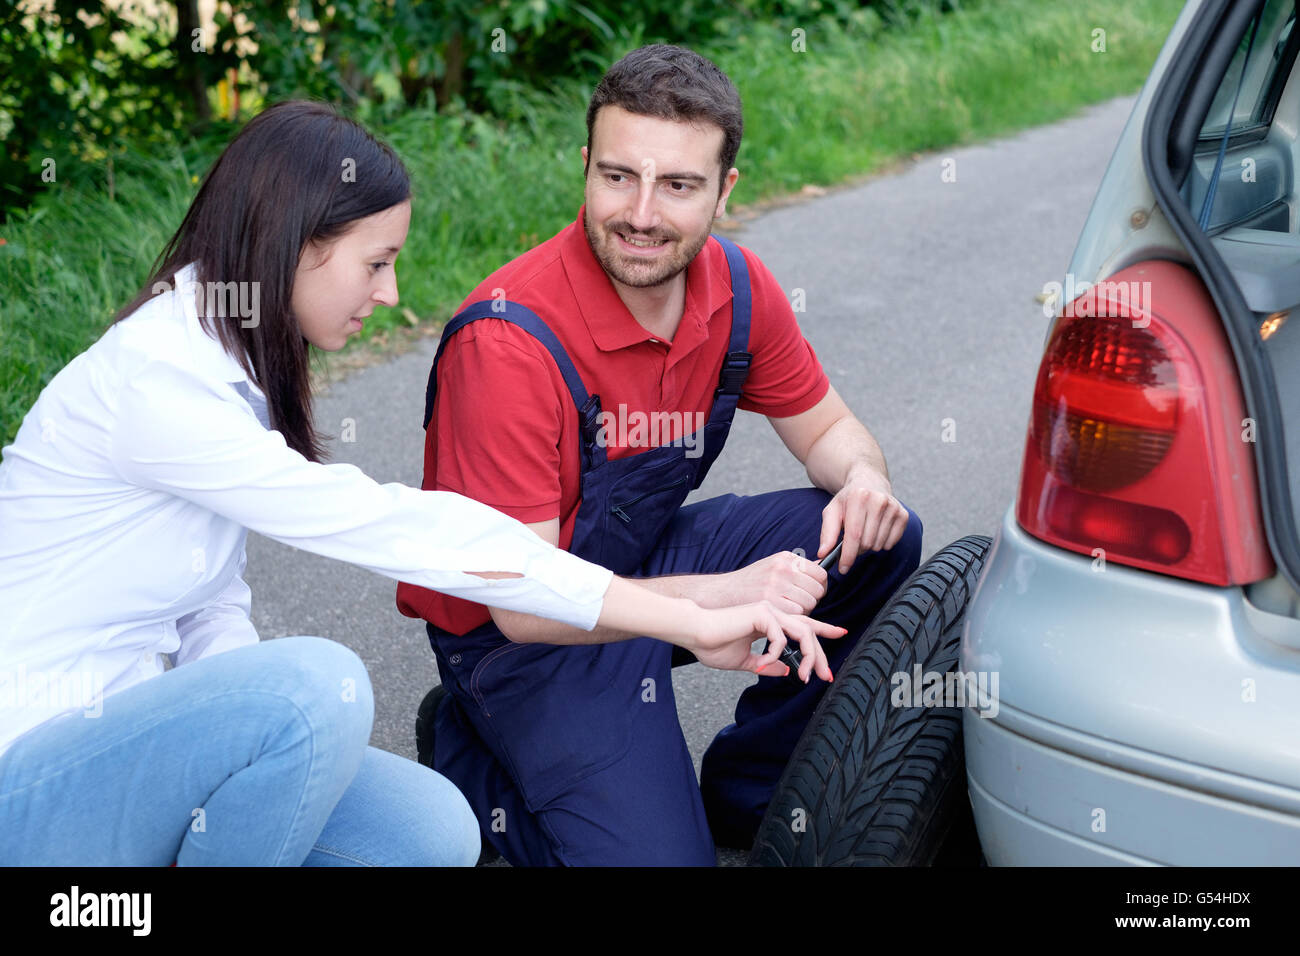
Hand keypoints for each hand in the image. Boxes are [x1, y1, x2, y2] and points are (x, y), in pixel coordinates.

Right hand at [689, 601, 845, 682]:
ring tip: (803, 676)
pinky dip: (774, 655)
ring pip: (803, 632)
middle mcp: (773, 613)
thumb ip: (766, 664)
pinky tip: (761, 664)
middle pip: (809, 632)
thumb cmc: (712, 643)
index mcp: (770, 622)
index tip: (842, 634)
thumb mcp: (744, 661)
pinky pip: (780, 637)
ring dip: (808, 657)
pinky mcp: (761, 613)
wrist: (693, 633)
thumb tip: (785, 670)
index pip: (803, 625)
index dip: (824, 630)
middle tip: (825, 676)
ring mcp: (769, 611)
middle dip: (821, 656)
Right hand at [716, 551, 828, 614]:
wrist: (723, 592)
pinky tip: (780, 616)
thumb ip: (797, 569)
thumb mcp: (773, 567)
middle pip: (817, 590)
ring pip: (810, 603)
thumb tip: (822, 569)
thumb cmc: (749, 583)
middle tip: (797, 605)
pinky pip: (797, 613)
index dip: (819, 587)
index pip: (821, 573)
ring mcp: (776, 584)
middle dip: (812, 601)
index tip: (811, 594)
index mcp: (786, 558)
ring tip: (787, 611)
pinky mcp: (770, 601)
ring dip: (802, 612)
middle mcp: (783, 568)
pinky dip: (792, 618)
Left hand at [819, 465, 909, 572]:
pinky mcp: (903, 515)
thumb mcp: (832, 510)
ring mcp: (894, 507)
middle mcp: (879, 500)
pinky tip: (876, 530)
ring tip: (864, 532)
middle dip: (856, 549)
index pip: (854, 535)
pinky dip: (882, 543)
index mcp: (859, 497)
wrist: (869, 482)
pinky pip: (891, 543)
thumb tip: (823, 553)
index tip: (843, 568)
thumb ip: (827, 533)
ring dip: (868, 546)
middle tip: (852, 540)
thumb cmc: (849, 499)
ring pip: (878, 545)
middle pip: (866, 543)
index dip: (848, 555)